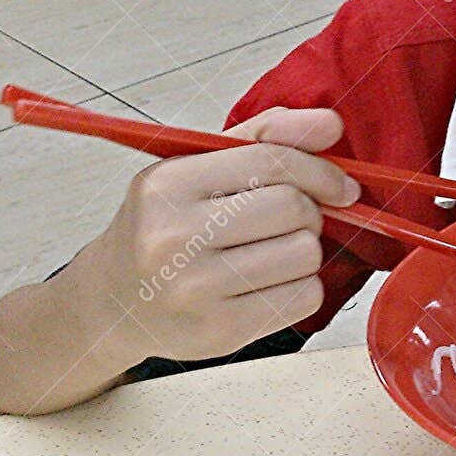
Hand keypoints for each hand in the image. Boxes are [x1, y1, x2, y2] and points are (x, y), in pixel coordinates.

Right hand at [89, 107, 360, 363]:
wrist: (114, 301)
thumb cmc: (165, 227)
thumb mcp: (198, 167)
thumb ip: (265, 137)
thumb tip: (329, 124)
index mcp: (167, 185)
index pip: (272, 161)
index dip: (321, 170)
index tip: (340, 184)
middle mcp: (175, 237)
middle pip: (296, 208)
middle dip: (308, 211)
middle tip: (284, 221)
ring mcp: (195, 289)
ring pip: (306, 254)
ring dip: (305, 250)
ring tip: (271, 251)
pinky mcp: (220, 332)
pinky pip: (304, 297)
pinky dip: (301, 286)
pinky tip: (268, 283)